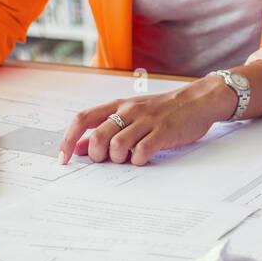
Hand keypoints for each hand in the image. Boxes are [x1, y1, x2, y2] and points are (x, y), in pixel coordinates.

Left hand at [58, 77, 231, 165]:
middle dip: (98, 156)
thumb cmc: (164, 109)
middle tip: (108, 160)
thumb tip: (80, 146)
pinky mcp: (163, 131)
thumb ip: (105, 129)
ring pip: (117, 145)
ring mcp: (147, 121)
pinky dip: (139, 160)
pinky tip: (144, 157)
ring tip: (128, 157)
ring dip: (118, 159)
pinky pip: (141, 152)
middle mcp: (129, 111)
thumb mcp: (132, 115)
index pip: (83, 119)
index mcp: (118, 106)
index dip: (68, 139)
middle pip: (98, 136)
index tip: (63, 158)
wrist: (198, 100)